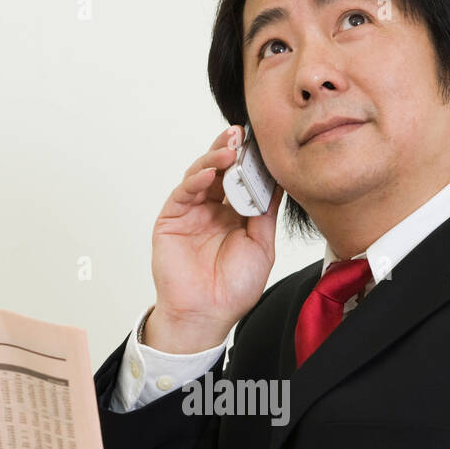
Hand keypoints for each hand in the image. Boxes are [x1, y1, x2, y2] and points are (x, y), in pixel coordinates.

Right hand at [145, 124, 282, 352]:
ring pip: (201, 174)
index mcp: (235, 213)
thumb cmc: (235, 288)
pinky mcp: (172, 218)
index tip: (263, 142)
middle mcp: (213, 208)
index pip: (243, 177)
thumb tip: (277, 181)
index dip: (251, 160)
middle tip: (242, 134)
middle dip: (231, 149)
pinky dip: (196, 180)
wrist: (208, 314)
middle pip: (221, 169)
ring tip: (229, 149)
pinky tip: (209, 174)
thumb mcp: (262, 246)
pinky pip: (184, 192)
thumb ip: (265, 213)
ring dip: (214, 159)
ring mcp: (191, 211)